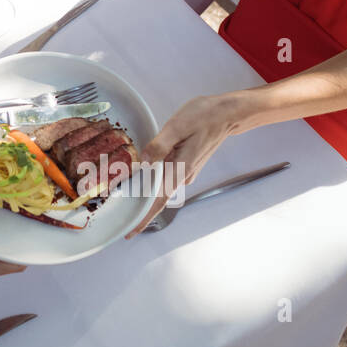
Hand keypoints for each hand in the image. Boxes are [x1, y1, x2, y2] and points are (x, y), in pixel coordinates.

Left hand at [125, 93, 249, 237]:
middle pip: (157, 198)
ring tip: (125, 199)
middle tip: (119, 217)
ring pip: (161, 187)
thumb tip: (143, 161)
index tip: (131, 232)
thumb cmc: (204, 116)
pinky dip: (153, 180)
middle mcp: (183, 175)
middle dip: (139, 210)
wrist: (228, 114)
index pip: (158, 200)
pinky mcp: (186, 164)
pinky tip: (142, 176)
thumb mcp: (177, 125)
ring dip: (144, 194)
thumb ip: (159, 144)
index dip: (143, 218)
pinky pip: (166, 177)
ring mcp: (186, 171)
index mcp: (180, 168)